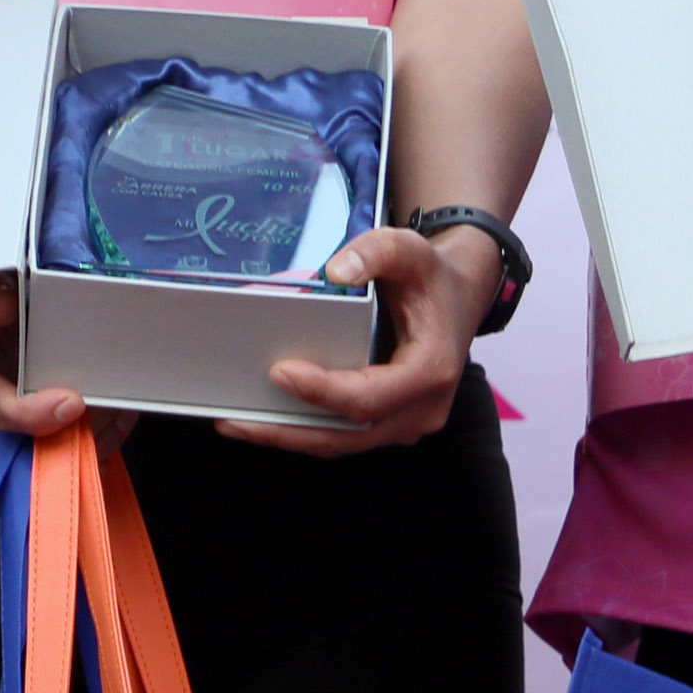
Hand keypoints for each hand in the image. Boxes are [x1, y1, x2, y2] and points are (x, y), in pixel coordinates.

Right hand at [0, 270, 132, 449]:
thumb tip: (3, 305)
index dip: (36, 416)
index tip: (74, 403)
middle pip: (28, 446)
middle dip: (75, 433)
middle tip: (114, 407)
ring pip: (49, 457)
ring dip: (91, 439)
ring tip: (123, 408)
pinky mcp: (21, 438)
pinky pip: (60, 454)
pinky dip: (94, 441)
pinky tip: (120, 418)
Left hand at [223, 225, 496, 455]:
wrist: (457, 295)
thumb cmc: (431, 276)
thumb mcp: (411, 249)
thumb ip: (376, 251)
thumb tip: (335, 272)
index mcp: (431, 371)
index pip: (368, 398)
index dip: (321, 391)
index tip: (278, 372)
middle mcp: (422, 409)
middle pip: (348, 435)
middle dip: (288, 431)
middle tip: (234, 420)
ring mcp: (406, 422)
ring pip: (342, 443)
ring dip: (289, 437)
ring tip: (237, 423)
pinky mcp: (390, 423)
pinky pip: (344, 435)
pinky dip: (304, 430)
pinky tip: (265, 419)